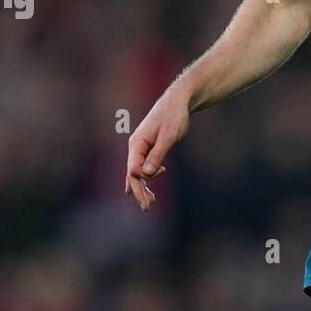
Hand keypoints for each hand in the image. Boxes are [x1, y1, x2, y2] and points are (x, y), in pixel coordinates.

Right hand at [124, 84, 190, 211]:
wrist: (178, 102)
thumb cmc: (174, 116)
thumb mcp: (169, 136)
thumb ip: (157, 154)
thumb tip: (146, 174)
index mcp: (137, 143)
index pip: (134, 168)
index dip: (145, 178)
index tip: (162, 173)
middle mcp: (135, 146)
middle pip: (133, 174)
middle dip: (139, 191)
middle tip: (147, 208)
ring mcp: (140, 147)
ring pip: (137, 172)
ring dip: (142, 188)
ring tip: (149, 204)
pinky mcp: (148, 148)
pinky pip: (142, 167)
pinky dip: (144, 179)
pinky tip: (143, 190)